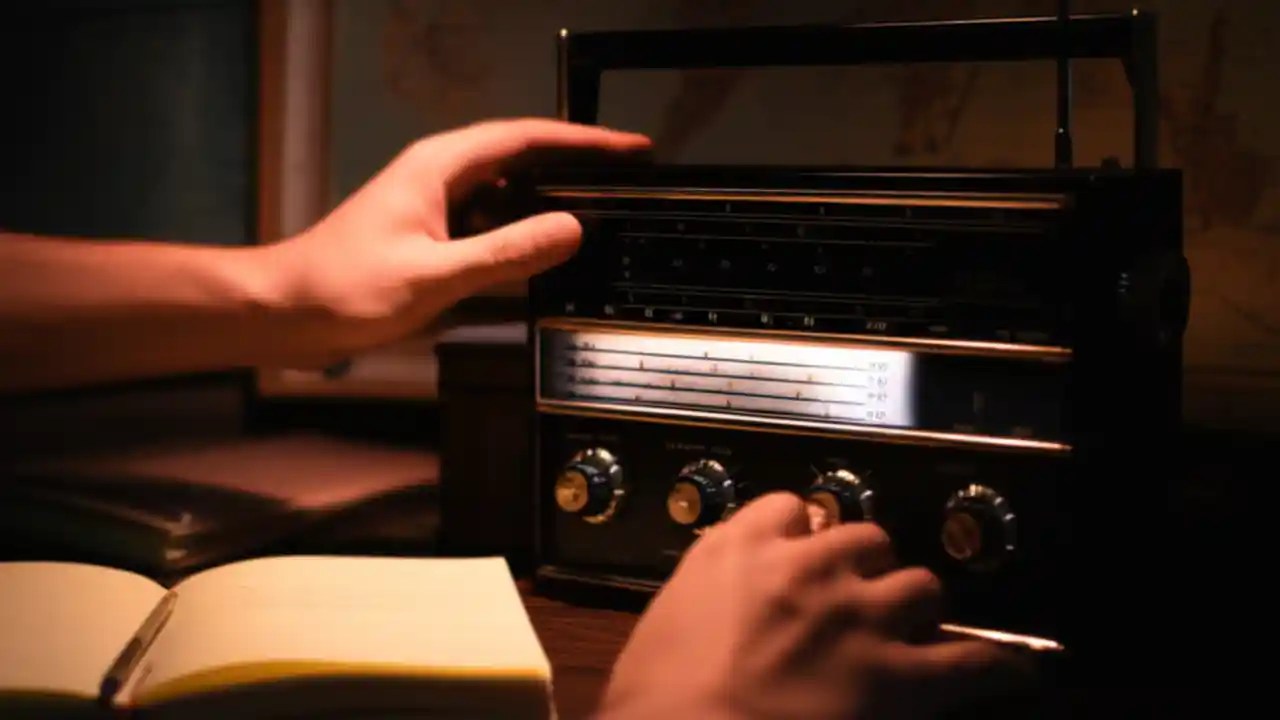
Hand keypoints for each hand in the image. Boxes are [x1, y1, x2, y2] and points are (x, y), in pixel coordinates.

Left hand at [263, 118, 650, 364]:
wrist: (285, 311)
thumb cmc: (341, 286)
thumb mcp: (435, 274)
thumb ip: (506, 252)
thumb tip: (569, 229)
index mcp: (440, 167)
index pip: (527, 138)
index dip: (583, 141)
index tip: (628, 148)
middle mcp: (439, 177)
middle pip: (521, 157)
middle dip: (575, 164)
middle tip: (625, 176)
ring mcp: (434, 205)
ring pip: (506, 192)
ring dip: (548, 199)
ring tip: (597, 209)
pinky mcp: (429, 235)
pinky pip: (488, 223)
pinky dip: (520, 231)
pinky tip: (541, 252)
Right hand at [599, 493, 1029, 719]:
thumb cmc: (655, 700)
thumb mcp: (662, 624)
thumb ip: (703, 593)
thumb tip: (716, 602)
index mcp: (740, 550)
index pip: (786, 506)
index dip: (800, 526)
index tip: (803, 541)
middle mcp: (807, 568)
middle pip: (863, 537)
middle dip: (866, 562)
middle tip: (861, 590)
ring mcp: (858, 616)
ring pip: (917, 584)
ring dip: (915, 604)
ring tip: (913, 625)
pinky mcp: (897, 675)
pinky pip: (965, 659)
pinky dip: (991, 664)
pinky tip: (1008, 668)